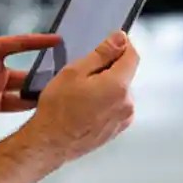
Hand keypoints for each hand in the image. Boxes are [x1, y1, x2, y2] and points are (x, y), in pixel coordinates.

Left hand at [0, 34, 60, 126]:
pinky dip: (28, 105)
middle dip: (44, 70)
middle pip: (26, 69)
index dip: (38, 42)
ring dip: (38, 90)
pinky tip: (40, 106)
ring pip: (24, 88)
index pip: (20, 44)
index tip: (57, 40)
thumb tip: (0, 47)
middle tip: (63, 71)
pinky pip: (16, 104)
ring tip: (56, 92)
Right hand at [27, 31, 139, 162]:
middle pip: (126, 74)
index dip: (122, 45)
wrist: (49, 143)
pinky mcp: (117, 130)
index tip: (110, 43)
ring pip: (120, 92)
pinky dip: (105, 103)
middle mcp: (127, 103)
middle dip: (110, 69)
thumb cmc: (58, 109)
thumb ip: (102, 53)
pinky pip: (116, 107)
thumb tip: (120, 39)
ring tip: (82, 95)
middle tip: (84, 74)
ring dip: (107, 87)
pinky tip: (85, 108)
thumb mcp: (75, 72)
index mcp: (119, 86)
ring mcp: (123, 119)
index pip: (132, 56)